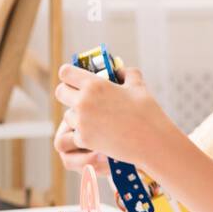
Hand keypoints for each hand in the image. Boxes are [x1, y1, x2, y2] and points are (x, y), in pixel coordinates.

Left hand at [54, 63, 175, 171]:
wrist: (152, 141)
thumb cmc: (147, 112)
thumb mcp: (138, 86)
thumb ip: (126, 73)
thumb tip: (119, 70)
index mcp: (95, 84)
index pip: (65, 72)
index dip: (69, 74)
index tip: (75, 78)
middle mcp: (83, 102)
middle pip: (59, 92)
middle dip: (68, 93)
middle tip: (80, 97)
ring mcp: (82, 122)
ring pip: (67, 115)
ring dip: (77, 115)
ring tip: (96, 118)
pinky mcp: (84, 139)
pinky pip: (76, 133)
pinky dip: (85, 133)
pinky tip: (101, 133)